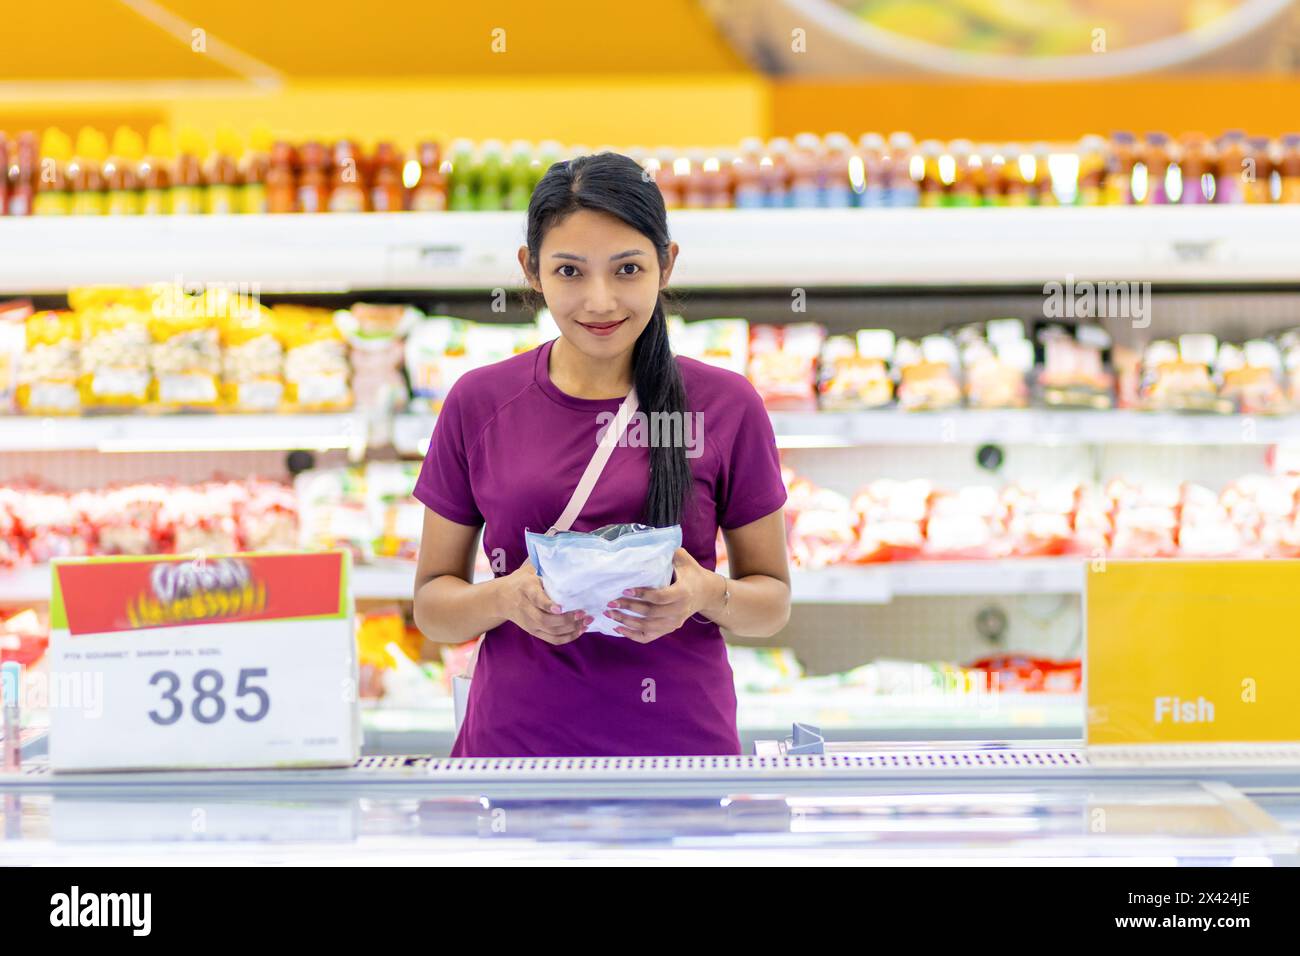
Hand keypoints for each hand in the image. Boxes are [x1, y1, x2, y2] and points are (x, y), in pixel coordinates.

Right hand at [498, 559, 590, 644]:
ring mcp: (530, 623)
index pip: (536, 600)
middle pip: (545, 620)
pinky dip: (567, 637)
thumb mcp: (529, 571)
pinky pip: (552, 639)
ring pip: (551, 632)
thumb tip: (565, 556)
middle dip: (566, 620)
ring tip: (586, 622)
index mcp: (526, 590)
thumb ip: (544, 567)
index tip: (560, 607)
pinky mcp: (534, 632)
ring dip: (571, 629)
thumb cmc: (520, 582)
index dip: (548, 605)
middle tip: (583, 613)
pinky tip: (579, 630)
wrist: (501, 598)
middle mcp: (527, 609)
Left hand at [604, 547, 719, 643]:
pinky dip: (632, 635)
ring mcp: (674, 623)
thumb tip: (651, 542)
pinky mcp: (669, 629)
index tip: (625, 590)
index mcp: (683, 593)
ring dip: (626, 622)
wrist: (706, 594)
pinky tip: (618, 628)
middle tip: (611, 602)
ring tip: (610, 614)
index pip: (660, 597)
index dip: (642, 595)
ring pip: (647, 628)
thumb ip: (670, 552)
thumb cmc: (692, 573)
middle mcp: (679, 611)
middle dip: (629, 608)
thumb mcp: (684, 560)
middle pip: (650, 614)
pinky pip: (649, 637)